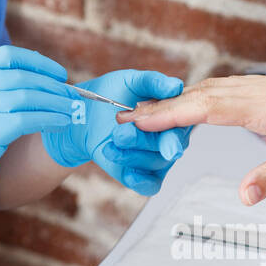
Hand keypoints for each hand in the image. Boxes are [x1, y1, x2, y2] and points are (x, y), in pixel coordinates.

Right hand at [0, 44, 76, 265]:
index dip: (37, 62)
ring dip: (56, 102)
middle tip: (73, 97)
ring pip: (26, 96)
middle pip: (19, 76)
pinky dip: (49, 119)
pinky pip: (25, 119)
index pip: (4, 56)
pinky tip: (61, 123)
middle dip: (53, 86)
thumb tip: (39, 87)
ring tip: (72, 110)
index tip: (58, 74)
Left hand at [41, 68, 191, 194]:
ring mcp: (156, 157)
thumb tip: (175, 86)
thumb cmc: (111, 94)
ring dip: (133, 154)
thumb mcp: (130, 81)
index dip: (168, 125)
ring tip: (111, 143)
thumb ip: (153, 82)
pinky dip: (142, 181)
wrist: (84, 114)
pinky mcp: (140, 174)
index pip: (181, 123)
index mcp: (173, 115)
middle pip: (169, 145)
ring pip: (156, 163)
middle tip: (120, 134)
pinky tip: (129, 172)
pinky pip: (150, 185)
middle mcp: (168, 137)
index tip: (148, 124)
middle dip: (143, 140)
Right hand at [116, 64, 265, 205]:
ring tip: (148, 113)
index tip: (138, 119)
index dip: (168, 113)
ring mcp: (262, 86)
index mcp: (265, 107)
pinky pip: (223, 88)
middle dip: (160, 106)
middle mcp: (257, 91)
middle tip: (126, 119)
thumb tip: (243, 196)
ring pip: (209, 88)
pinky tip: (192, 103)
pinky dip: (198, 95)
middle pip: (198, 95)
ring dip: (177, 100)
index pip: (205, 108)